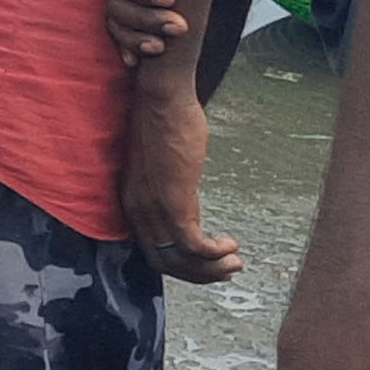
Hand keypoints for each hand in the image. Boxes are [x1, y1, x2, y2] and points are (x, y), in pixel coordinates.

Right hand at [96, 0, 188, 65]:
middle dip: (146, 20)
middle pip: (117, 6)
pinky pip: (123, 36)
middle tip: (178, 26)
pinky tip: (133, 62)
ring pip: (118, 24)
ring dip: (136, 38)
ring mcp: (133, 0)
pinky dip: (126, 49)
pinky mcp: (146, 17)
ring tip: (160, 47)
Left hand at [124, 84, 241, 282]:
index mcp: (133, 200)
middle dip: (199, 274)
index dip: (183, 264)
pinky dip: (214, 252)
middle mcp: (137, 207)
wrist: (160, 95)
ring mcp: (152, 204)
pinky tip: (231, 243)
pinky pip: (192, 243)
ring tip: (235, 261)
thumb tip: (186, 202)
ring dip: (211, 268)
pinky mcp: (171, 198)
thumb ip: (171, 188)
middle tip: (229, 268)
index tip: (210, 262)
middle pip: (164, 262)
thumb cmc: (166, 122)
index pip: (153, 250)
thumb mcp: (165, 165)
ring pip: (179, 258)